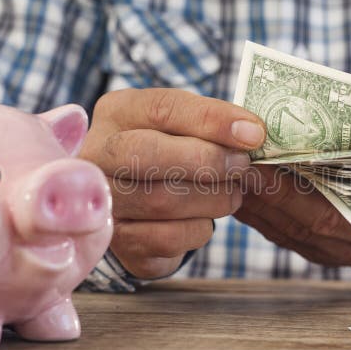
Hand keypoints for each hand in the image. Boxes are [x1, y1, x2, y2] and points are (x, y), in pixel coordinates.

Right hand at [80, 88, 265, 278]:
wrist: (139, 205)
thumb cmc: (170, 154)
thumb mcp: (184, 128)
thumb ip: (211, 125)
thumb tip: (254, 134)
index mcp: (117, 112)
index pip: (163, 108)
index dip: (212, 119)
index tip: (254, 133)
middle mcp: (96, 154)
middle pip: (148, 154)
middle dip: (208, 161)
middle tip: (242, 166)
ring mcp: (101, 201)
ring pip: (161, 200)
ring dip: (212, 199)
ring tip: (231, 194)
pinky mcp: (118, 242)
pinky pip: (167, 237)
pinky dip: (199, 229)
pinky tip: (205, 220)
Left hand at [233, 137, 350, 267]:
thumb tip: (309, 126)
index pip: (327, 213)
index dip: (288, 191)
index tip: (257, 164)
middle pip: (301, 224)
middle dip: (265, 194)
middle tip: (235, 165)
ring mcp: (335, 257)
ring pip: (284, 232)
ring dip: (254, 203)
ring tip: (231, 174)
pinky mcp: (315, 254)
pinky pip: (279, 235)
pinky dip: (257, 213)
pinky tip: (239, 190)